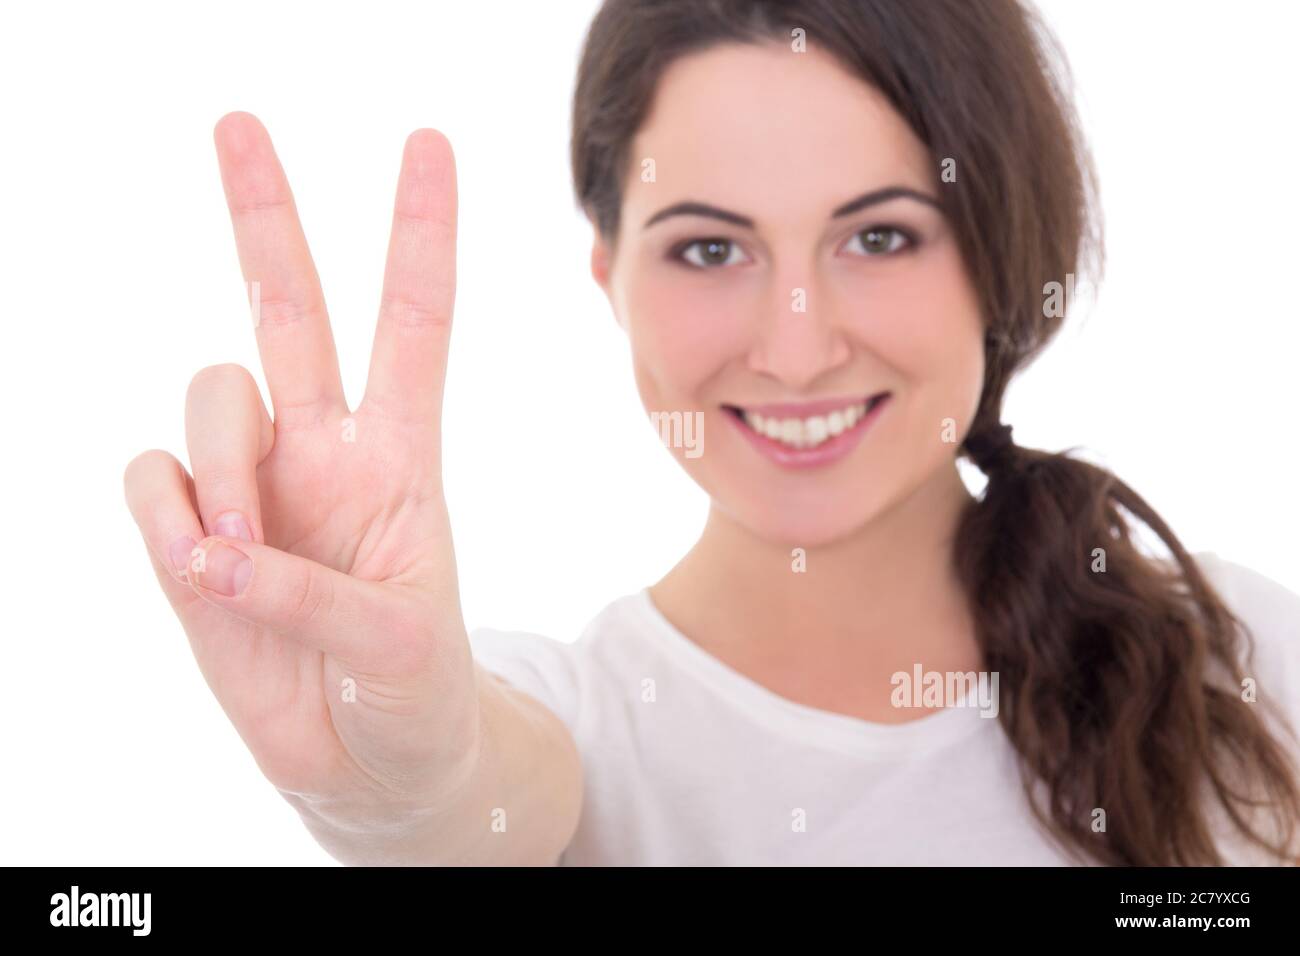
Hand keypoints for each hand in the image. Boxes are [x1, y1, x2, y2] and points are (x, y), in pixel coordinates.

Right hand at [124, 112, 477, 812]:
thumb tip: (209, 552)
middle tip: (239, 122)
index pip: (414, 322)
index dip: (419, 234)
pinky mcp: (187, 532)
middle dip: (267, 214)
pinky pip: (149, 478)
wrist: (368, 762)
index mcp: (400, 455)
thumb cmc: (411, 690)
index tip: (427, 142)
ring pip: (210, 395)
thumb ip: (311, 594)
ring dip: (220, 466)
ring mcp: (251, 484)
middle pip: (289, 306)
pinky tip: (197, 564)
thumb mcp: (401, 645)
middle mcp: (322, 448)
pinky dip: (165, 513)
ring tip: (238, 550)